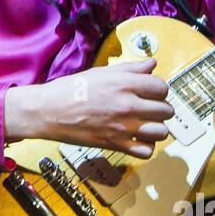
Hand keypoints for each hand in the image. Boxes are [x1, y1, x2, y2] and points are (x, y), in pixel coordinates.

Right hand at [5, 58, 174, 157]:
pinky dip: (146, 147)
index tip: (150, 93)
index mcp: (125, 84)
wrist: (49, 111)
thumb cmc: (72, 89)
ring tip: (145, 125)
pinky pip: (147, 151)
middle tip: (148, 109)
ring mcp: (123, 127)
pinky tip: (137, 139)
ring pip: (161, 132)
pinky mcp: (116, 144)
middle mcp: (128, 105)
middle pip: (166, 110)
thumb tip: (152, 64)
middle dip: (160, 109)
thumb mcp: (102, 72)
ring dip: (156, 128)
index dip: (158, 90)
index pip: (162, 88)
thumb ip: (130, 69)